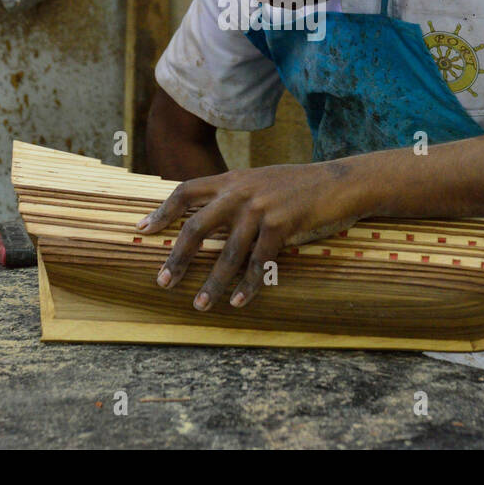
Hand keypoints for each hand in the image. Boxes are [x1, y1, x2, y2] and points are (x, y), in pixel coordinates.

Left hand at [136, 161, 362, 310]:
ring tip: (200, 304)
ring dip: (212, 283)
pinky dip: (247, 285)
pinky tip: (238, 301)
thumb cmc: (301, 187)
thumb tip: (212, 221)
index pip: (185, 191)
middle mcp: (240, 191)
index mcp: (232, 179)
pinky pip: (258, 262)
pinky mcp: (280, 224)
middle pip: (196, 226)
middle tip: (163, 281)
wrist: (340, 182)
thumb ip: (237, 195)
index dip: (162, 211)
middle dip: (177, 257)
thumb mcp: (262, 181)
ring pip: (227, 253)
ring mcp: (259, 207)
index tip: (143, 231)